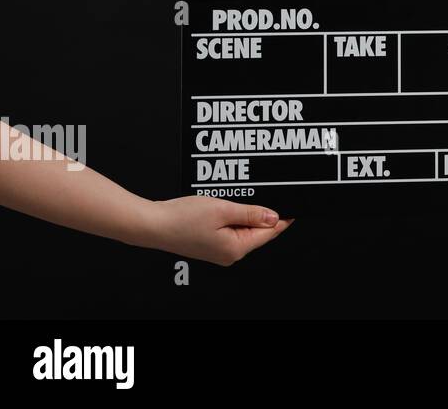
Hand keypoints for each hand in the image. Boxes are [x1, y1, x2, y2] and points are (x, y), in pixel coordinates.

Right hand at [141, 196, 293, 265]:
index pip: (269, 233)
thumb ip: (252, 213)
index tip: (295, 206)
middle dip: (264, 213)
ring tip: (242, 197)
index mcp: (236, 249)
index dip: (283, 218)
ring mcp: (219, 250)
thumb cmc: (182, 218)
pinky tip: (229, 205)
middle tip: (269, 192)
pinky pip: (231, 229)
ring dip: (247, 213)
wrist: (153, 224)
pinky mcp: (211, 244)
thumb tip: (275, 217)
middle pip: (258, 231)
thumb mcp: (224, 209)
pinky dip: (234, 216)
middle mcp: (229, 254)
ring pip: (244, 228)